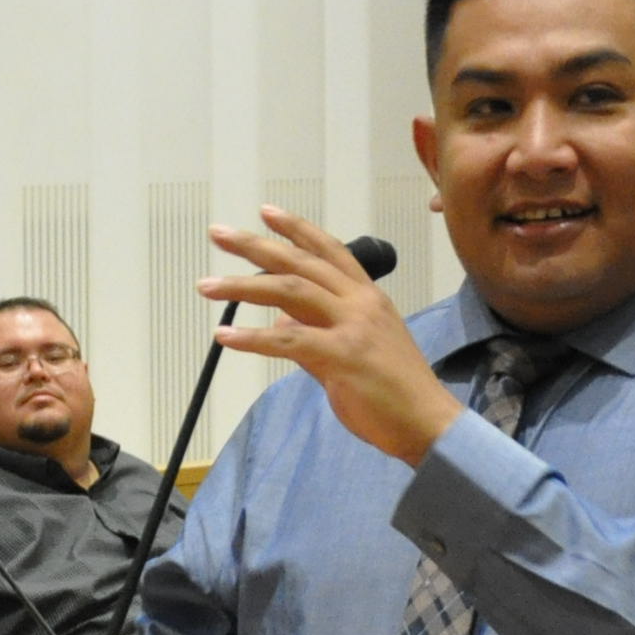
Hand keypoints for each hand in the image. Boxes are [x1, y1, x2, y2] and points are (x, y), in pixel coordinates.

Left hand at [203, 205, 453, 466]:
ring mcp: (353, 326)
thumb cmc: (394, 392)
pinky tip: (224, 336)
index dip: (296, 229)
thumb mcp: (355, 351)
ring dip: (241, 286)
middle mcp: (360, 302)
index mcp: (367, 297)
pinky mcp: (343, 356)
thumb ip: (315, 334)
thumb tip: (281, 324)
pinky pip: (288, 341)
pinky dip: (252, 337)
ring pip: (289, 292)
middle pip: (300, 262)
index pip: (328, 250)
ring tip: (206, 285)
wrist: (428, 423)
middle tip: (219, 234)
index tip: (266, 211)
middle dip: (255, 245)